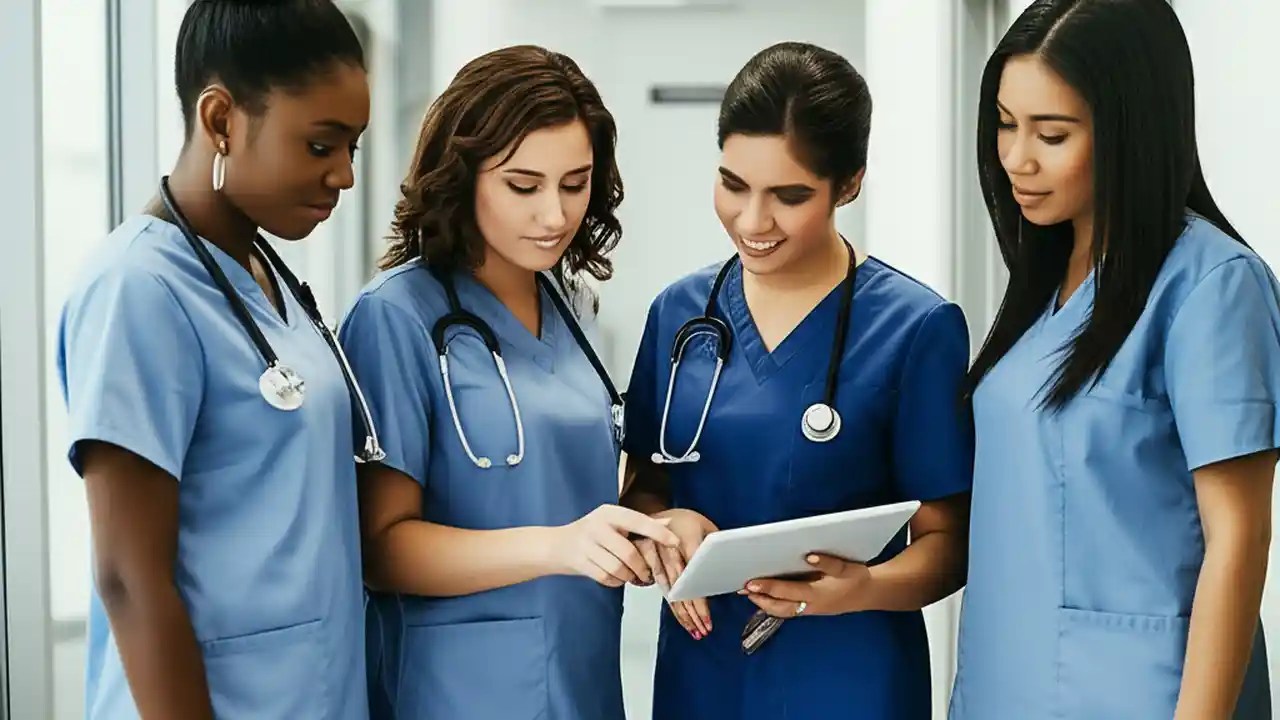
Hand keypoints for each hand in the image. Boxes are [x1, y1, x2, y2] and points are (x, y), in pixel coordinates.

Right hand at [551, 505, 679, 587]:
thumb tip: (669, 523)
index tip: (674, 541)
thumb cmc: (592, 533)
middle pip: (629, 552)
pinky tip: (616, 577)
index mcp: (609, 513)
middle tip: (647, 574)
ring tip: (631, 575)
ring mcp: (586, 545)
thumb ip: (640, 523)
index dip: (658, 532)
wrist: (557, 545)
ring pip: (618, 568)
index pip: (638, 521)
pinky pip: (606, 578)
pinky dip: (616, 582)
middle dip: (641, 567)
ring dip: (628, 576)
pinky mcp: (580, 563)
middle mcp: (597, 526)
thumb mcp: (614, 522)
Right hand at [634, 508, 716, 638]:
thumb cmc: (683, 520)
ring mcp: (653, 557)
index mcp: (683, 537)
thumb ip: (716, 546)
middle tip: (704, 629)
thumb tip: (731, 565)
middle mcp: (665, 548)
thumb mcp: (706, 527)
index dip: (699, 600)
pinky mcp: (647, 565)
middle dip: (692, 612)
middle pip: (680, 588)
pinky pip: (661, 590)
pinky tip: (682, 618)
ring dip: (683, 613)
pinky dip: (673, 606)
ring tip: (695, 629)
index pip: (693, 575)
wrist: (654, 515)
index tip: (706, 617)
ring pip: (670, 592)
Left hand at [741, 554, 871, 617]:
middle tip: (742, 589)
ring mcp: (810, 610)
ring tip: (749, 593)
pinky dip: (774, 604)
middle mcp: (810, 606)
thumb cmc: (856, 579)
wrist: (869, 595)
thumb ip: (828, 562)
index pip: (786, 591)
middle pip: (779, 608)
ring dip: (764, 603)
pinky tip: (765, 597)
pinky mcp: (810, 609)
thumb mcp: (846, 568)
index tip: (750, 583)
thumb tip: (807, 556)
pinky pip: (788, 610)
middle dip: (760, 599)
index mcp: (817, 594)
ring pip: (782, 612)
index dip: (767, 587)